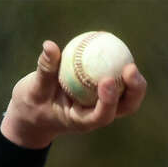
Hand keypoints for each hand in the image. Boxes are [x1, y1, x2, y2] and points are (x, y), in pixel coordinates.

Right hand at [0, 39, 146, 148]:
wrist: (35, 112)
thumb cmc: (33, 104)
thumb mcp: (33, 90)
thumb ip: (44, 70)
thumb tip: (49, 46)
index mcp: (82, 121)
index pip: (101, 116)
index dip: (109, 100)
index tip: (107, 80)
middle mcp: (97, 115)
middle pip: (125, 107)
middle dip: (134, 90)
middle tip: (130, 68)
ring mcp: (102, 105)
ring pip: (127, 95)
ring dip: (133, 80)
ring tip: (129, 61)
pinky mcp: (103, 94)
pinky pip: (118, 79)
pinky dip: (118, 66)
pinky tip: (116, 48)